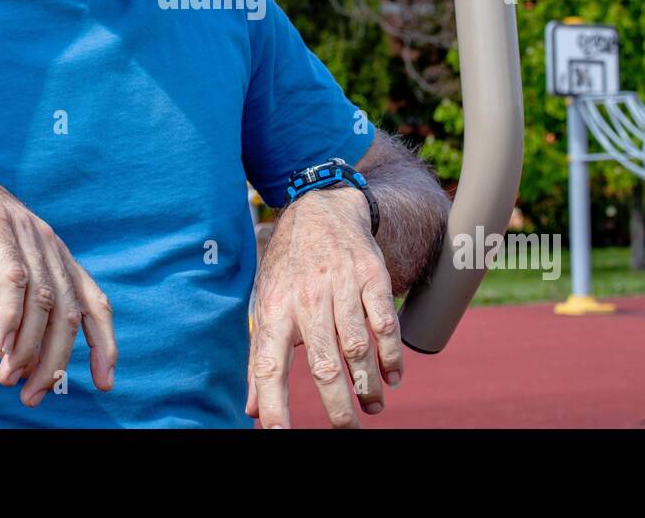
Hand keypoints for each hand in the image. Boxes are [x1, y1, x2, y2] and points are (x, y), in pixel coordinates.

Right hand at [0, 139, 115, 405]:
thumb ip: (3, 321)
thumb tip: (16, 365)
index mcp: (53, 257)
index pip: (93, 303)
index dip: (103, 343)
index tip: (104, 383)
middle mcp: (49, 244)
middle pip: (68, 311)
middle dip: (55, 359)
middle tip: (34, 395)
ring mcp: (25, 232)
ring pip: (43, 300)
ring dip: (28, 347)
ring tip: (9, 378)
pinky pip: (13, 279)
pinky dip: (10, 317)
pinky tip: (1, 346)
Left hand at [247, 188, 401, 427]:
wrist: (321, 208)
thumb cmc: (289, 266)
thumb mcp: (266, 304)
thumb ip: (261, 357)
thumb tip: (251, 410)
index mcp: (275, 309)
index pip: (269, 365)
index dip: (272, 403)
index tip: (276, 434)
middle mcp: (307, 299)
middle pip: (322, 365)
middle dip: (336, 406)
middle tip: (345, 429)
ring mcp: (341, 286)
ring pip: (356, 348)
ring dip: (368, 384)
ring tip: (372, 408)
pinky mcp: (371, 276)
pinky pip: (384, 322)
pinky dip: (391, 354)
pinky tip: (393, 376)